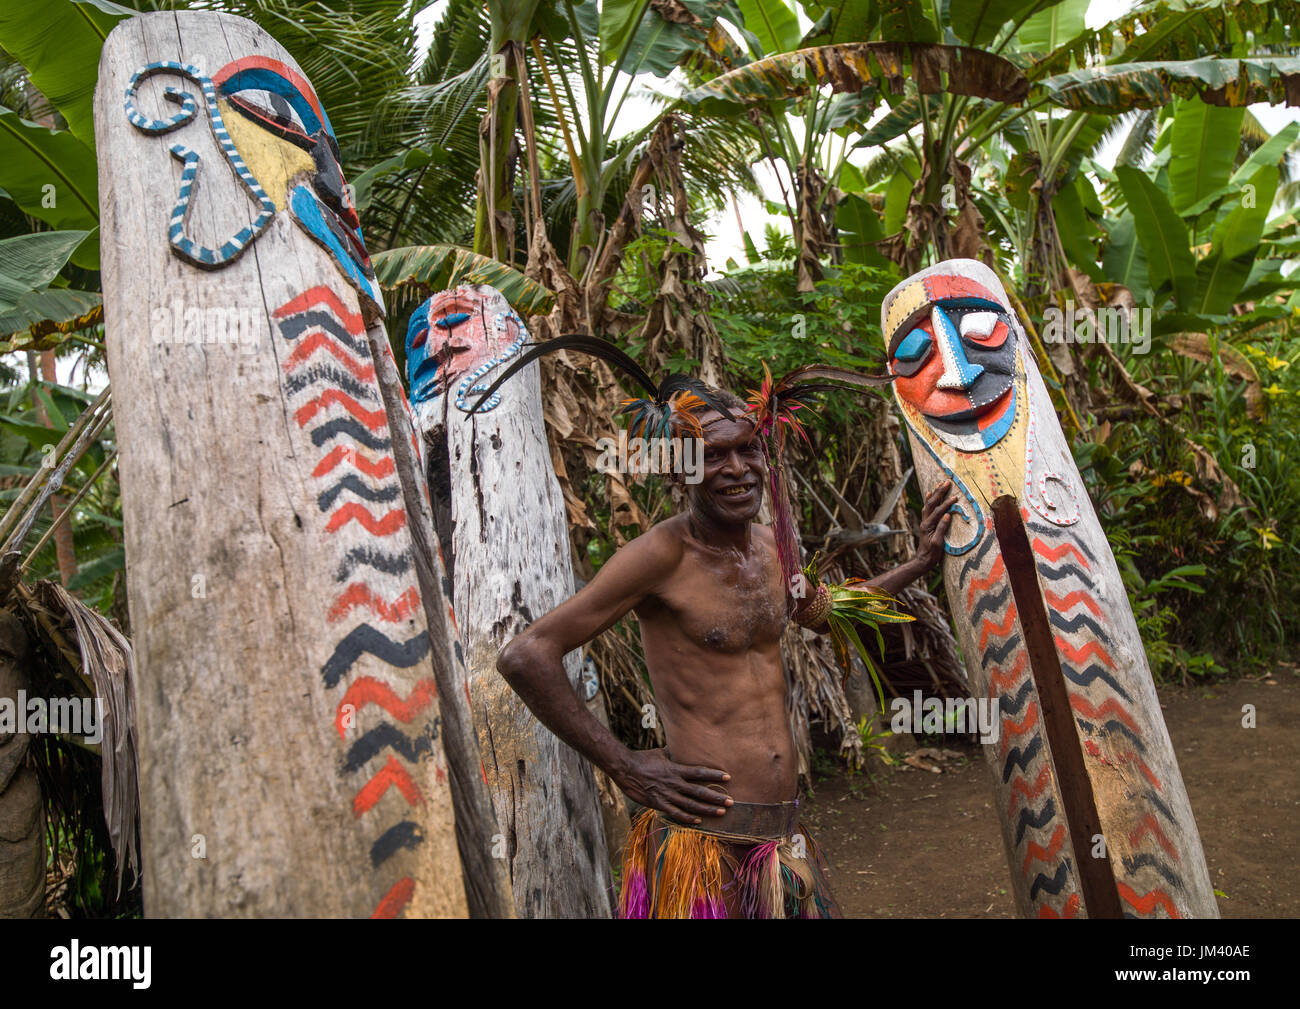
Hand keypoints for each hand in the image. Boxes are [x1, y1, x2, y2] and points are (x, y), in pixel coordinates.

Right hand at [617, 748, 732, 824]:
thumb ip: (674, 753)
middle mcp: (674, 783)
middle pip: (699, 791)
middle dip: (716, 797)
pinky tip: (698, 821)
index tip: (728, 777)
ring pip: (691, 804)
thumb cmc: (643, 759)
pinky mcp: (658, 804)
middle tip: (731, 802)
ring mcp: (666, 794)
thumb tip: (683, 746)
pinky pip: (676, 813)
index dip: (714, 775)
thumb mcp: (661, 753)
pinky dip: (688, 818)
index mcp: (676, 769)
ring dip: (707, 809)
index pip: (699, 772)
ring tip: (721, 812)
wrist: (625, 769)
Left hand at [917, 480, 957, 568]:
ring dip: (935, 493)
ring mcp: (924, 522)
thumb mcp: (938, 543)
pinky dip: (929, 500)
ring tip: (940, 484)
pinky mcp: (926, 523)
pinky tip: (930, 494)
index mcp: (927, 526)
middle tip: (947, 482)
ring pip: (928, 504)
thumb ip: (941, 528)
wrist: (923, 560)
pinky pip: (927, 508)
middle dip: (939, 492)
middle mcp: (924, 521)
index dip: (946, 504)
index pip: (938, 511)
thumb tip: (948, 515)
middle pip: (931, 503)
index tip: (955, 498)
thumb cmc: (932, 554)